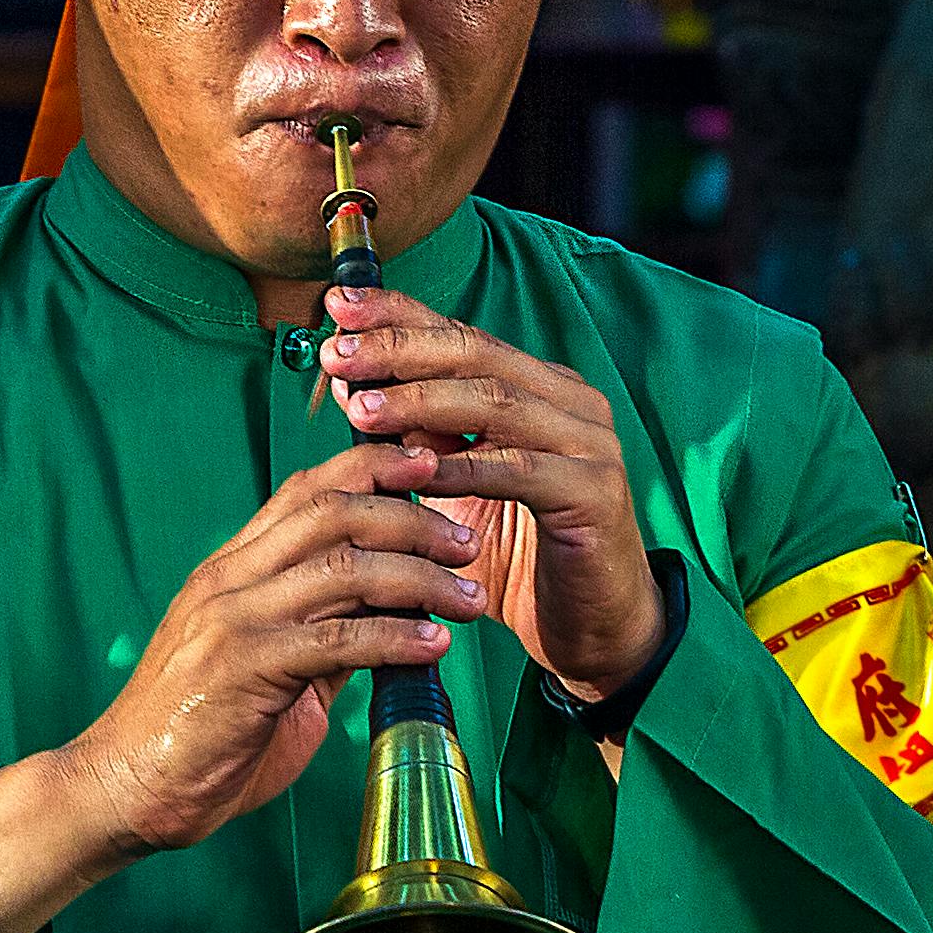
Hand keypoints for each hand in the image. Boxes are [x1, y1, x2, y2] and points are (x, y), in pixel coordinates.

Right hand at [0, 442, 482, 932]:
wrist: (129, 788)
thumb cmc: (201, 734)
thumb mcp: (269, 667)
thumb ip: (324, 632)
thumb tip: (397, 613)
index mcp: (230, 568)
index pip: (306, 490)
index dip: (373, 468)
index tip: (431, 468)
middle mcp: (229, 579)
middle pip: (333, 512)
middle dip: (412, 516)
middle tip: (468, 541)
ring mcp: (232, 620)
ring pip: (342, 566)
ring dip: (420, 576)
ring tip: (469, 597)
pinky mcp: (243, 668)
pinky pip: (337, 639)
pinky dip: (396, 638)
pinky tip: (435, 647)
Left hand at [316, 287, 666, 703]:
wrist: (591, 628)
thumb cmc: (517, 555)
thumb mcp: (454, 487)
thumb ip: (418, 437)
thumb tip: (352, 389)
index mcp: (538, 387)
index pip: (460, 335)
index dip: (399, 315)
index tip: (337, 304)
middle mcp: (570, 402)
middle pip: (476, 354)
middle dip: (400, 349)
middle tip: (338, 353)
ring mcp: (589, 444)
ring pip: (496, 404)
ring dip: (422, 402)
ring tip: (362, 408)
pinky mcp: (595, 494)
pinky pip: (519, 471)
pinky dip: (462, 467)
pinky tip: (412, 471)